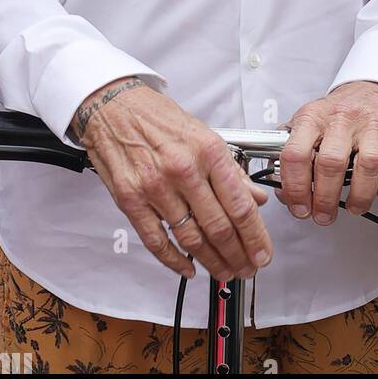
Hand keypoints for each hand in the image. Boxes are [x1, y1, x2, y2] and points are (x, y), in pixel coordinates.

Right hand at [75, 79, 271, 282]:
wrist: (114, 107)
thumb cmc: (159, 118)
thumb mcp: (205, 134)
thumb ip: (232, 170)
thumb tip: (255, 198)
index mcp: (207, 150)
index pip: (240, 204)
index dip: (255, 236)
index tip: (263, 252)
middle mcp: (183, 169)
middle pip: (219, 227)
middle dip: (238, 254)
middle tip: (248, 268)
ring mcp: (155, 187)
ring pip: (191, 238)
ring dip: (212, 261)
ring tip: (225, 271)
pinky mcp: (130, 201)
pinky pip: (157, 241)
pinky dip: (174, 261)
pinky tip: (189, 268)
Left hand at [277, 80, 377, 225]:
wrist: (377, 85)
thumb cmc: (341, 111)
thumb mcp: (309, 120)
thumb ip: (292, 150)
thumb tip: (281, 189)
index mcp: (314, 117)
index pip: (295, 154)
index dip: (294, 188)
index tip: (299, 207)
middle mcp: (343, 118)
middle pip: (331, 163)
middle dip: (326, 200)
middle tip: (324, 216)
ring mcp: (374, 123)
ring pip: (367, 165)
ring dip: (360, 196)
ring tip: (354, 207)